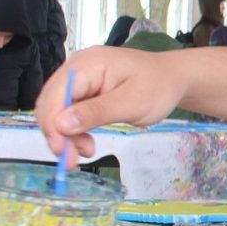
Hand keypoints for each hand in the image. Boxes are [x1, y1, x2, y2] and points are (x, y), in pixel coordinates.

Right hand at [35, 46, 185, 164]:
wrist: (174, 79)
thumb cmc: (159, 87)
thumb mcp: (132, 102)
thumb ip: (97, 112)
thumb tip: (61, 124)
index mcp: (88, 64)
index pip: (57, 94)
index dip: (53, 124)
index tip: (62, 151)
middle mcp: (77, 69)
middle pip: (51, 104)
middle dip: (58, 133)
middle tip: (72, 160)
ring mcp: (80, 80)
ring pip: (57, 111)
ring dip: (65, 135)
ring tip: (87, 151)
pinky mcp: (85, 92)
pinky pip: (69, 114)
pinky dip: (74, 131)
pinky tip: (86, 143)